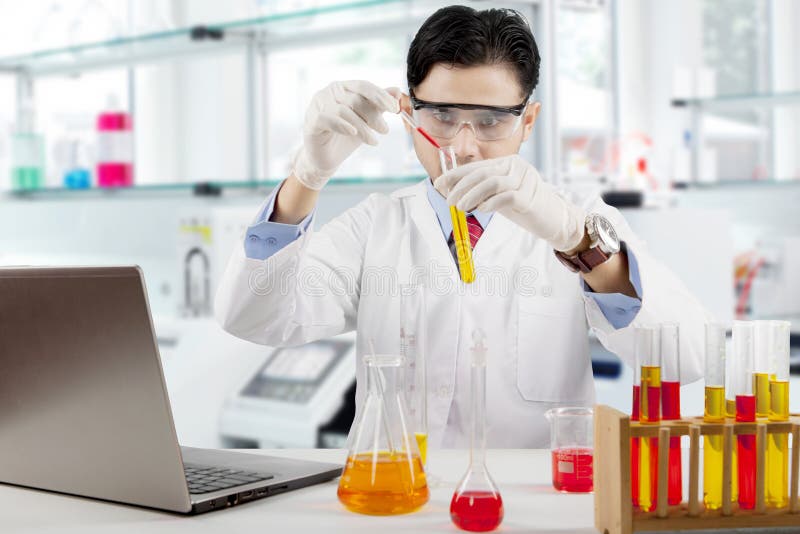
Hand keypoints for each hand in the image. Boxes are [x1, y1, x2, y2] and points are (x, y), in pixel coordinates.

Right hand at [292, 80, 398, 189]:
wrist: (328, 157)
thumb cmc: (347, 136)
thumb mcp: (367, 120)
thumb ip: (380, 105)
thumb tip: (397, 91)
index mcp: (344, 88)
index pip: (364, 86)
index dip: (381, 96)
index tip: (395, 109)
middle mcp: (330, 92)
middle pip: (356, 99)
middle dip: (373, 115)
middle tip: (385, 130)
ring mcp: (318, 105)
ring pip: (344, 111)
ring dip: (362, 127)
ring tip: (374, 141)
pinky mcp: (312, 121)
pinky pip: (328, 119)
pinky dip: (342, 125)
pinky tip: (353, 133)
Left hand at [433, 154, 585, 251]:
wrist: (553, 218)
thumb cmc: (524, 206)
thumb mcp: (499, 194)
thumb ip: (481, 189)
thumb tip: (452, 191)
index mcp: (507, 162)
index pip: (476, 165)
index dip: (455, 175)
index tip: (438, 184)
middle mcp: (516, 166)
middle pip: (481, 173)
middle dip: (460, 187)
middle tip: (448, 201)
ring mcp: (524, 179)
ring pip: (491, 182)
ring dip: (471, 196)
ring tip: (461, 208)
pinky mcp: (530, 196)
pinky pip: (505, 196)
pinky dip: (490, 203)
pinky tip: (482, 210)